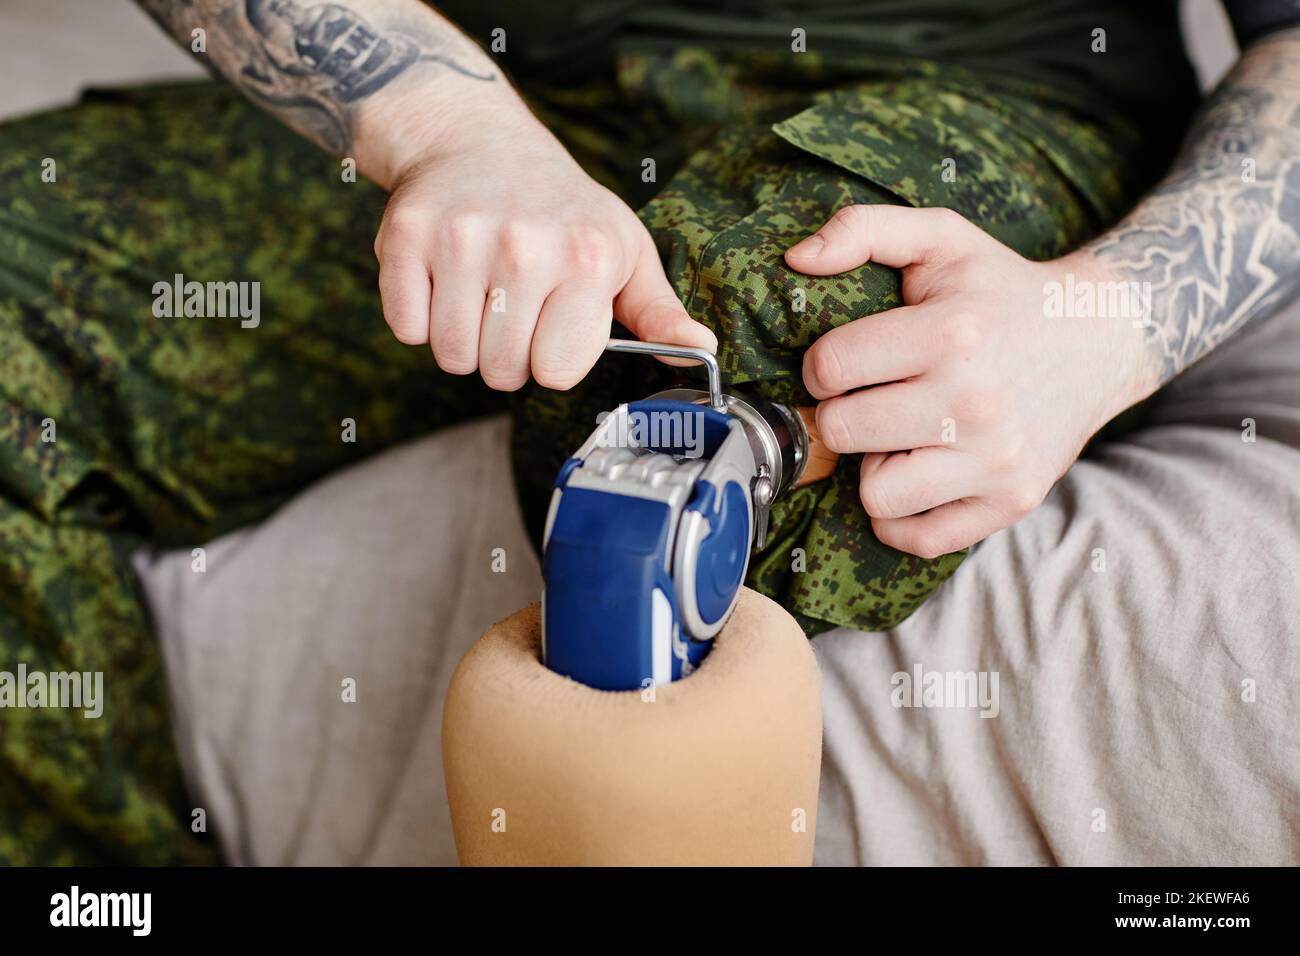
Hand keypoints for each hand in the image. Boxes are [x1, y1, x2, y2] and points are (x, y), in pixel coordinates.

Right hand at [374, 115, 714, 389]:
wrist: (478, 140)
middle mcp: (526, 246)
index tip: (553, 320)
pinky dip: (419, 318)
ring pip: (452, 356)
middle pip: (502, 371)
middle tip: (512, 307)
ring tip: (479, 295)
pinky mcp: (405, 237)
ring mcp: (461, 239)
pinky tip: (442, 281)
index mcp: (587, 257)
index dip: (553, 355)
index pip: (558, 371)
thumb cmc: (563, 209)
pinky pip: (406, 329)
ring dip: (462, 342)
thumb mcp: (624, 251)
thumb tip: (701, 351)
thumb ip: (659, 313)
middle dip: (506, 355)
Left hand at [785, 204, 1155, 557]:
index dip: (823, 365)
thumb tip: (796, 258)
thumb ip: (861, 230)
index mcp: (953, 332)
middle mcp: (976, 400)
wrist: (1098, 337)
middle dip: (844, 412)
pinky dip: (902, 517)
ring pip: (875, 494)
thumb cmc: (1001, 290)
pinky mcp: (1010, 500)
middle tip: (874, 396)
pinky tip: (914, 475)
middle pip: (843, 431)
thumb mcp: (940, 237)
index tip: (846, 362)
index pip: (829, 368)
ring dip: (873, 466)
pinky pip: (919, 537)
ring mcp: (996, 459)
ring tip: (899, 436)